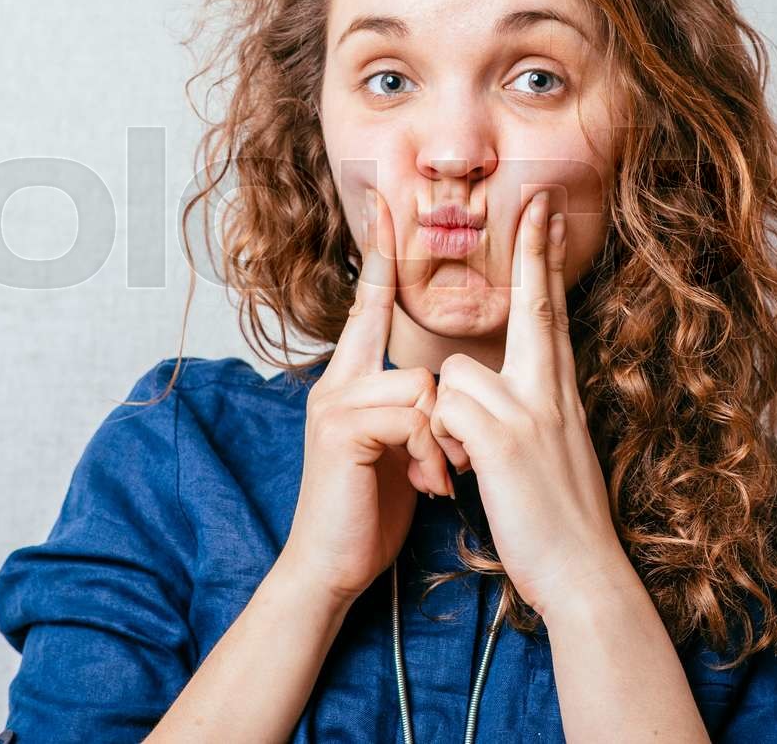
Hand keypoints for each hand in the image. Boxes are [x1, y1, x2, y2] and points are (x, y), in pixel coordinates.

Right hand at [280, 189, 457, 606]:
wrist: (334, 567)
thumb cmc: (373, 510)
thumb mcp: (401, 447)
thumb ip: (411, 407)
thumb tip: (437, 383)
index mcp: (352, 382)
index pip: (368, 308)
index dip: (378, 259)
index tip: (386, 209)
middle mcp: (336, 382)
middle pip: (376, 316)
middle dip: (381, 263)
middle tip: (392, 213)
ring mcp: (334, 403)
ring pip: (419, 380)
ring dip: (442, 434)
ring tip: (438, 475)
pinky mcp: (341, 429)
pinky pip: (414, 411)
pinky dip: (432, 450)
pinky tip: (427, 484)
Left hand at [428, 189, 628, 622]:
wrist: (584, 574)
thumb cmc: (562, 522)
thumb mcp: (553, 453)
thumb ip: (533, 413)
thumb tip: (516, 395)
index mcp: (559, 395)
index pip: (553, 315)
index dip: (547, 263)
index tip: (546, 214)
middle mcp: (550, 393)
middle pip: (537, 308)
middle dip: (536, 250)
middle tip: (536, 195)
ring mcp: (529, 412)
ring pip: (455, 373)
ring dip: (448, 418)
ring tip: (469, 467)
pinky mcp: (504, 438)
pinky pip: (447, 410)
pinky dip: (443, 444)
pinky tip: (466, 477)